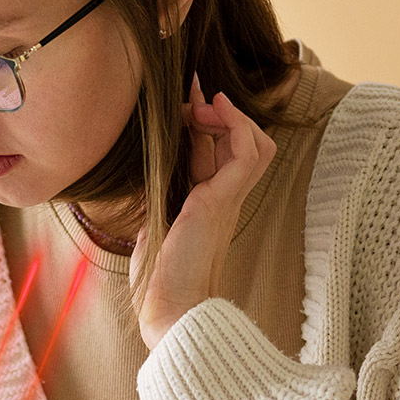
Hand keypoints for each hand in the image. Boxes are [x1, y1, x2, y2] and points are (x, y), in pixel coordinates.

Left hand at [132, 76, 276, 349]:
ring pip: (253, 144)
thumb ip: (157, 199)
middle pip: (239, 144)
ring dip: (229, 116)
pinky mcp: (222, 199)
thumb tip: (145, 171)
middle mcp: (223, 200)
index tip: (184, 98)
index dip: (204, 123)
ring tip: (202, 102)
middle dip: (218, 111)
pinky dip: (234, 124)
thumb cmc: (158, 279)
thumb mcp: (154, 226)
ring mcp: (227, 200)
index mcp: (206, 207)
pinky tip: (212, 108)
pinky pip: (246, 152)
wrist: (170, 308)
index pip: (215, 155)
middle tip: (192, 90)